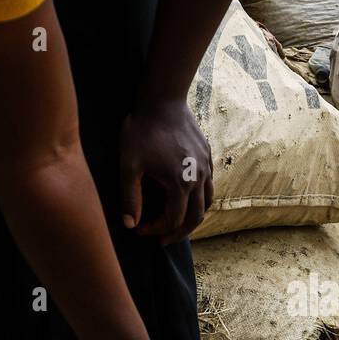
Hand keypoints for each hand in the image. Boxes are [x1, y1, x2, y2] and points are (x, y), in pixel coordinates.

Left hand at [120, 98, 212, 243]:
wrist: (163, 100)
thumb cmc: (142, 130)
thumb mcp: (129, 165)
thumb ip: (129, 197)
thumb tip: (130, 225)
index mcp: (180, 184)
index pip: (173, 220)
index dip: (155, 230)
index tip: (139, 230)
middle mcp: (199, 178)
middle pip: (195, 218)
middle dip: (177, 232)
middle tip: (161, 240)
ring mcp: (206, 167)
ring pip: (207, 202)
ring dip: (192, 218)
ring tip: (176, 224)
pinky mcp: (208, 156)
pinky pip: (209, 185)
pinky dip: (199, 199)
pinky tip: (184, 197)